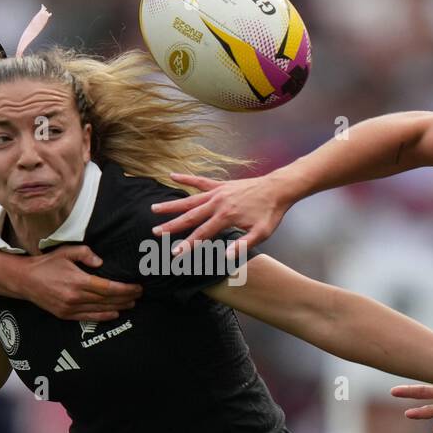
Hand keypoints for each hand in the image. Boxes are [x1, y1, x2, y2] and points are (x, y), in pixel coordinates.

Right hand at [17, 245, 141, 321]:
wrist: (24, 280)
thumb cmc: (46, 264)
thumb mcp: (66, 252)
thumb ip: (85, 254)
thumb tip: (101, 263)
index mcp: (77, 281)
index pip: (108, 287)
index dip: (125, 289)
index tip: (137, 287)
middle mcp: (75, 297)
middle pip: (108, 300)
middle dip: (126, 298)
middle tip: (139, 294)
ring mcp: (70, 308)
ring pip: (100, 310)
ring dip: (119, 307)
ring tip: (132, 304)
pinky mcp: (65, 315)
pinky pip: (89, 318)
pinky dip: (103, 317)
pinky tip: (115, 314)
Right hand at [150, 172, 291, 254]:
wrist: (278, 188)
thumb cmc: (270, 212)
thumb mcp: (261, 233)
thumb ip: (242, 245)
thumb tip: (225, 257)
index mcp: (226, 217)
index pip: (202, 234)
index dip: (187, 245)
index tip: (174, 253)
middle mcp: (217, 204)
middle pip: (190, 217)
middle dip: (171, 226)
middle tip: (155, 232)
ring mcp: (217, 192)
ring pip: (189, 200)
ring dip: (172, 205)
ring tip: (154, 208)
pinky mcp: (220, 185)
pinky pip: (200, 181)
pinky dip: (186, 178)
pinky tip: (172, 175)